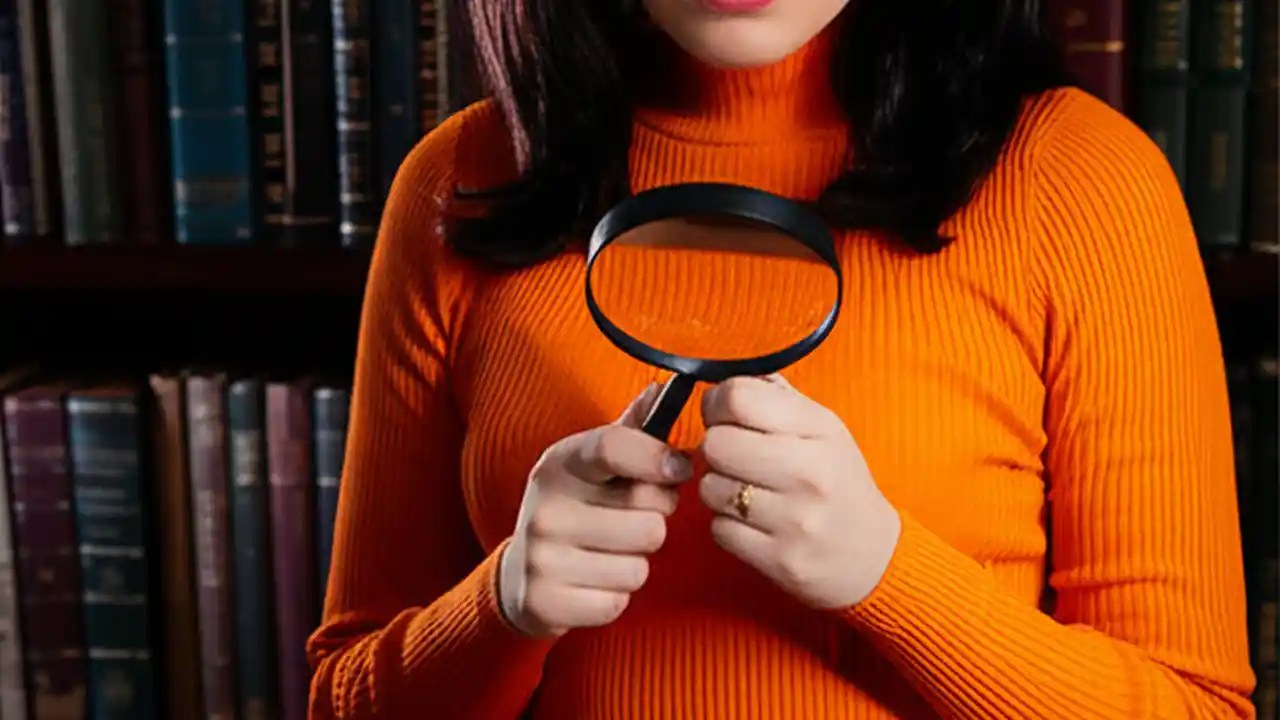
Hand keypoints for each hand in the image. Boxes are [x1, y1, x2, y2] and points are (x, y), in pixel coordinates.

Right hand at [499, 383, 691, 636]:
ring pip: (638, 566)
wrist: (520, 574)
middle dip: (653, 523)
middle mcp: (546, 507)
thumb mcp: (592, 464)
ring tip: (610, 552)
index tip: (679, 469)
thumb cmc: (575, 507)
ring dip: (636, 563)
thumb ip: (631, 430)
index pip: (616, 447)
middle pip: (648, 520)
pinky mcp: (545, 601)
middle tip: (632, 520)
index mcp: (560, 463)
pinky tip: (593, 581)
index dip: (659, 458)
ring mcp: (542, 556)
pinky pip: (618, 600)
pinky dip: (615, 596)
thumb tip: (663, 389)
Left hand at [697, 375, 900, 609]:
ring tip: (745, 491)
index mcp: (820, 430)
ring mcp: (795, 519)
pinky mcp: (780, 559)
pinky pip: (719, 529)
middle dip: (716, 447)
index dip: (717, 403)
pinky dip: (727, 524)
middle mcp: (809, 472)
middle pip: (716, 443)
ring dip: (719, 488)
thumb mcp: (823, 429)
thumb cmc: (838, 483)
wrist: (873, 556)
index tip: (723, 415)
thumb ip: (776, 399)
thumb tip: (722, 382)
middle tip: (734, 456)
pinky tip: (751, 522)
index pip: (738, 398)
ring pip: (711, 488)